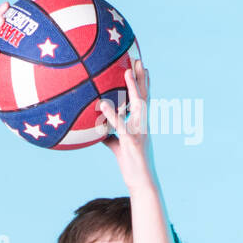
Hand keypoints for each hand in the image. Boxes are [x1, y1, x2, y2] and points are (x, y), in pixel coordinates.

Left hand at [96, 57, 156, 186]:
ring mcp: (139, 132)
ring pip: (138, 105)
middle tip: (138, 58)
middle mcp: (143, 124)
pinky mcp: (131, 142)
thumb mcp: (118, 148)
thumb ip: (110, 137)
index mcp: (141, 125)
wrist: (142, 183)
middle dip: (142, 77)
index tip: (141, 66)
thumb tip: (98, 132)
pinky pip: (120, 125)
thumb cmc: (131, 166)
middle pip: (144, 96)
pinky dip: (112, 114)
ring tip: (126, 72)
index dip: (143, 83)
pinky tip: (102, 104)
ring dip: (133, 88)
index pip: (143, 99)